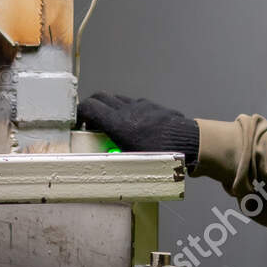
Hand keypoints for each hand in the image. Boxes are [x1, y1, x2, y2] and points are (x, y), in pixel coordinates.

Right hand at [77, 92, 199, 165]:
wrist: (190, 142)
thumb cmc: (162, 157)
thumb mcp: (133, 163)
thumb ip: (114, 158)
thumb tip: (99, 168)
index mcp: (118, 123)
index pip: (89, 107)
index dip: (78, 113)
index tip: (76, 123)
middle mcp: (127, 109)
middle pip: (100, 97)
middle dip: (91, 108)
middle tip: (90, 124)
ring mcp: (140, 104)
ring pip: (116, 98)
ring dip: (107, 108)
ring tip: (109, 126)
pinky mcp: (152, 105)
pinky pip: (131, 102)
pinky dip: (124, 110)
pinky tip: (130, 126)